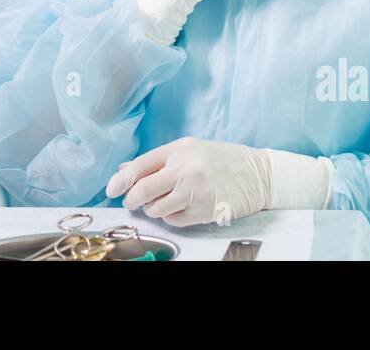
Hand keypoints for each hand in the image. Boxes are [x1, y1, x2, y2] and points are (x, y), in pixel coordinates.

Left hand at [106, 138, 333, 226]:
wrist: (258, 174)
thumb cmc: (221, 159)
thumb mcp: (189, 149)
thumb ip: (157, 160)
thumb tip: (124, 169)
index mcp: (180, 150)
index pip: (141, 166)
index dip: (121, 180)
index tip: (111, 190)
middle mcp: (186, 169)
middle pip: (144, 190)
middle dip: (132, 199)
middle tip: (130, 202)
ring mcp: (196, 192)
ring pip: (157, 209)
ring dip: (153, 209)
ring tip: (161, 203)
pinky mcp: (204, 211)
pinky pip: (174, 220)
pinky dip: (171, 217)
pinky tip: (179, 208)